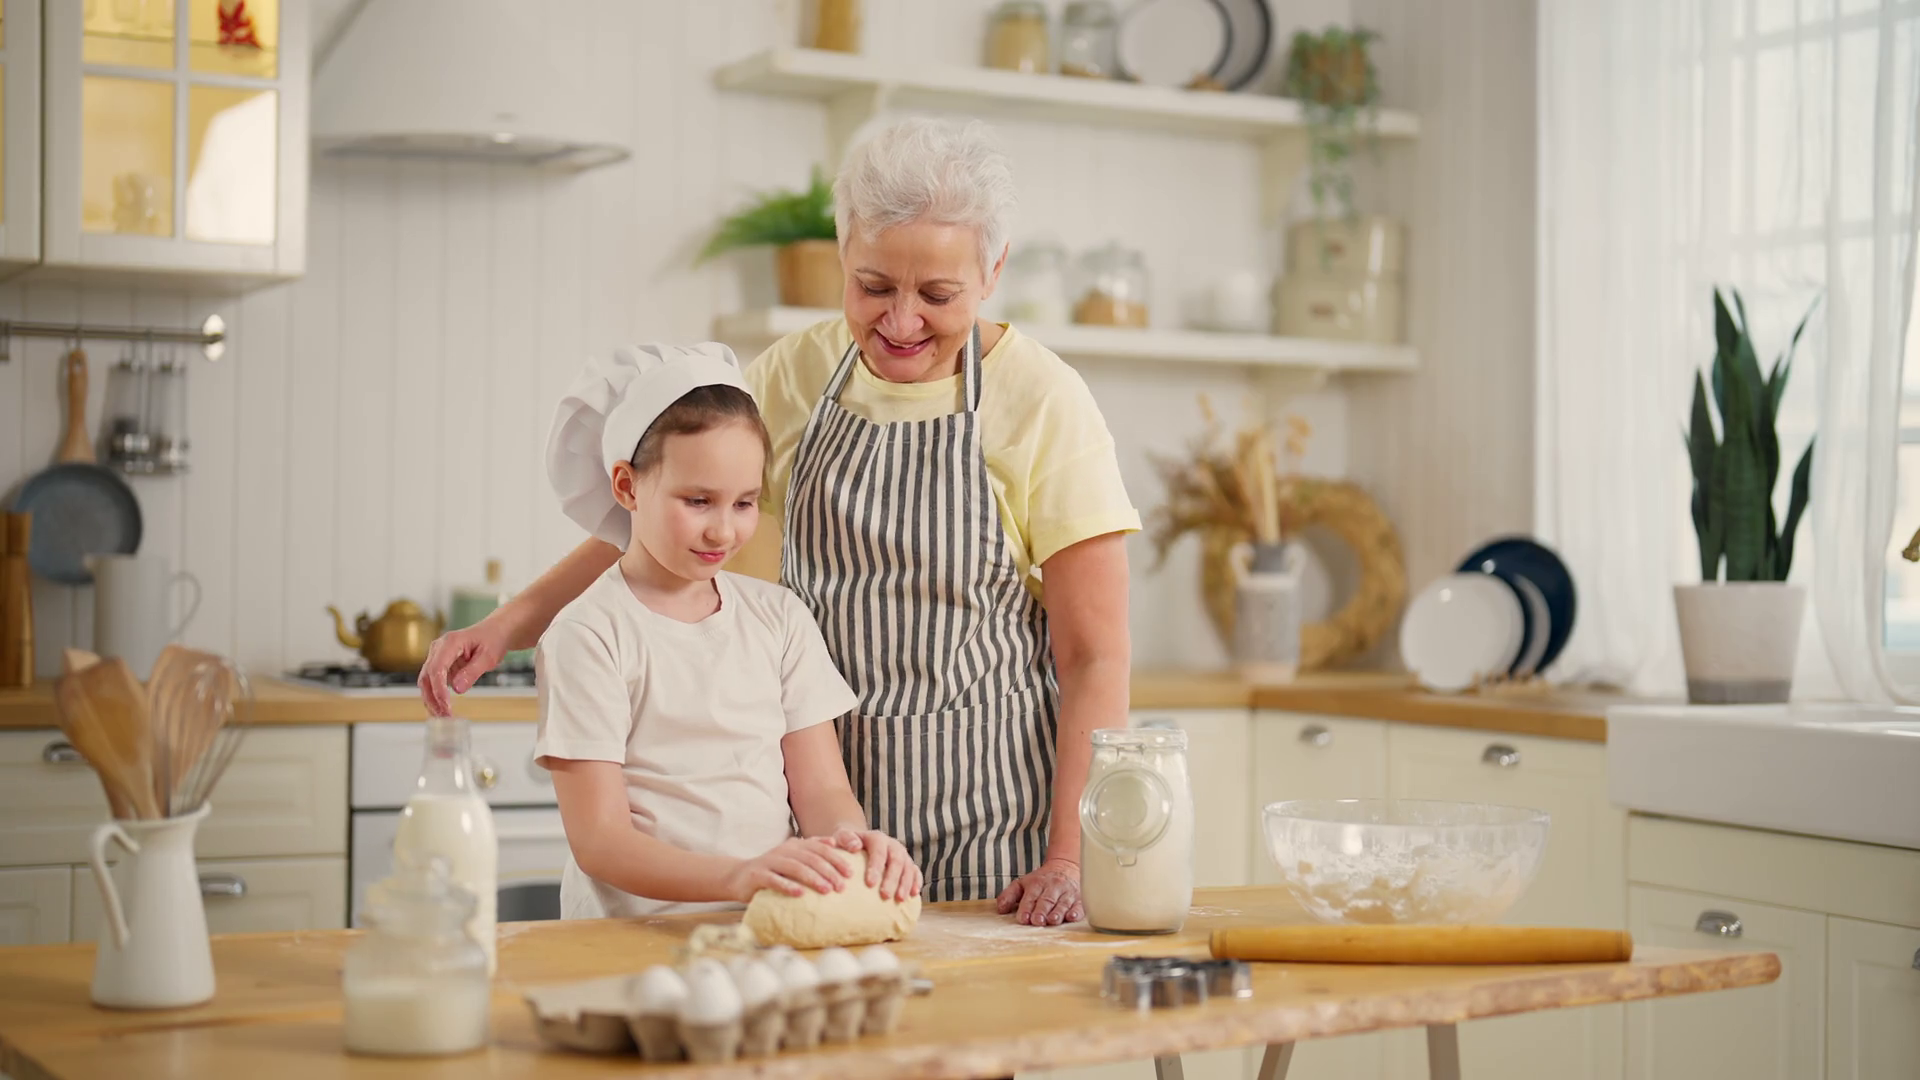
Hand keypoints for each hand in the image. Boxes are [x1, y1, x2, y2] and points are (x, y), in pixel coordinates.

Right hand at [417, 615, 513, 715]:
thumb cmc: (492, 640)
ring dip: (432, 700)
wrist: (494, 632)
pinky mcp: (439, 665)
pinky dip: (435, 697)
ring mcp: (436, 656)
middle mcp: (438, 648)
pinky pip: (432, 682)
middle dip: (433, 698)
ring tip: (444, 716)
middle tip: (445, 715)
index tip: (446, 704)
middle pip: (426, 676)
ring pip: (426, 682)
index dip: (439, 688)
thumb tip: (457, 689)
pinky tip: (442, 710)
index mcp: (450, 642)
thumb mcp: (488, 657)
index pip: (437, 668)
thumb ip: (472, 672)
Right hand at [726, 837, 854, 901]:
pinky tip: (799, 894)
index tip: (851, 873)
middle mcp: (783, 851)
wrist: (738, 876)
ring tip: (827, 890)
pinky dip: (787, 886)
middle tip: (842, 886)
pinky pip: (774, 880)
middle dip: (828, 871)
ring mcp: (770, 862)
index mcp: (795, 845)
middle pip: (810, 858)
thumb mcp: (793, 857)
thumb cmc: (772, 870)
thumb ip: (812, 848)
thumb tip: (833, 842)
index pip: (820, 849)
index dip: (836, 859)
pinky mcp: (757, 875)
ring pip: (795, 867)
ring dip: (813, 878)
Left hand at [825, 828, 921, 902]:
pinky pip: (916, 871)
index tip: (870, 884)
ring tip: (900, 899)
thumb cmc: (847, 845)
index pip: (879, 851)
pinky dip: (916, 882)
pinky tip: (914, 894)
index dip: (876, 867)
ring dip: (905, 883)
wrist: (859, 843)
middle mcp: (892, 844)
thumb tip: (855, 847)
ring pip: (908, 867)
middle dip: (892, 879)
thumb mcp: (842, 837)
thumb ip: (846, 839)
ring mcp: (902, 854)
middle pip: (896, 860)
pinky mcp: (908, 863)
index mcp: (877, 838)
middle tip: (885, 895)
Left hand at [995, 857, 1082, 925]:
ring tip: (1053, 920)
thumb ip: (1009, 895)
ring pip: (1062, 903)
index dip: (1026, 908)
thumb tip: (1000, 909)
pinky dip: (1076, 912)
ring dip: (1058, 912)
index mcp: (1036, 884)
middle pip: (1046, 900)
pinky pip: (1079, 905)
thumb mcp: (1022, 883)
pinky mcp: (1079, 899)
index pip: (1030, 897)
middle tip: (1037, 920)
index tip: (1023, 918)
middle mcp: (1052, 888)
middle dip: (1042, 911)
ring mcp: (1066, 893)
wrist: (1065, 866)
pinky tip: (1072, 916)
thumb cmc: (1041, 880)